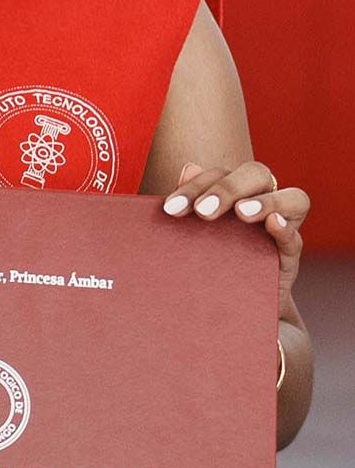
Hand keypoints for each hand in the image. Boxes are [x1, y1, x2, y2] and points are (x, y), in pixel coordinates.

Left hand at [161, 160, 308, 309]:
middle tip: (203, 212)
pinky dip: (286, 228)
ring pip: (293, 198)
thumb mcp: (189, 231)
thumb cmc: (199, 255)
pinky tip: (273, 224)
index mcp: (232, 190)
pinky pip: (296, 237)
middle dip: (227, 189)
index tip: (171, 209)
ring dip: (266, 201)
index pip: (219, 174)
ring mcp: (280, 227)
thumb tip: (189, 166)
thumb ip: (190, 201)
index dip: (194, 186)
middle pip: (256, 174)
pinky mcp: (289, 256)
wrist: (220, 301)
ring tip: (242, 213)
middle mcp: (260, 200)